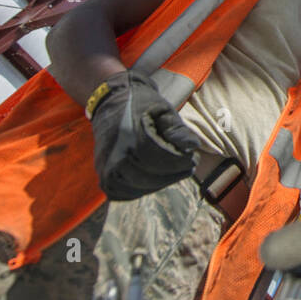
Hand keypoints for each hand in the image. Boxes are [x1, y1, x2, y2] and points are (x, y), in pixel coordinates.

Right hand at [89, 71, 200, 200]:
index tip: (193, 158)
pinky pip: (132, 194)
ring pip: (144, 187)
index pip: (161, 159)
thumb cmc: (142, 107)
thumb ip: (178, 129)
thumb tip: (193, 146)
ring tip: (174, 169)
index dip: (181, 161)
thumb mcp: (163, 111)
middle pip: (153, 177)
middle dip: (174, 173)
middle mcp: (115, 158)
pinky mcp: (106, 184)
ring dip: (163, 181)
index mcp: (129, 138)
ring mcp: (108, 173)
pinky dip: (148, 187)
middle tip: (188, 166)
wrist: (110, 105)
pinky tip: (156, 175)